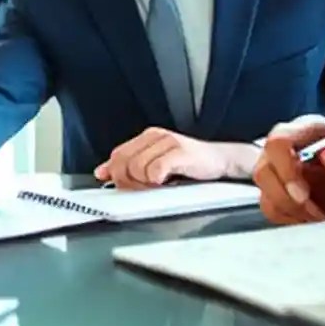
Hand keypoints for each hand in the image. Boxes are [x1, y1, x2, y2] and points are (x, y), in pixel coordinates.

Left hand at [93, 127, 228, 188]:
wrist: (222, 160)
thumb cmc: (190, 165)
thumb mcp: (156, 163)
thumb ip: (130, 166)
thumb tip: (102, 173)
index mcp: (147, 137)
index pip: (117, 155)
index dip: (115, 174)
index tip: (119, 185)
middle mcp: (155, 136)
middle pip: (123, 162)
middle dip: (128, 181)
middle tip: (143, 189)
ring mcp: (168, 143)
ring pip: (137, 168)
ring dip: (144, 183)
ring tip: (158, 185)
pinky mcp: (181, 152)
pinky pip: (156, 170)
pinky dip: (157, 180)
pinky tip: (166, 181)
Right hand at [253, 115, 324, 223]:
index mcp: (305, 128)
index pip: (278, 142)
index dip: (286, 170)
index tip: (305, 195)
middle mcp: (282, 146)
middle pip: (263, 171)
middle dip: (286, 197)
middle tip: (315, 212)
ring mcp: (274, 167)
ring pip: (264, 192)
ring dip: (292, 210)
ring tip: (321, 215)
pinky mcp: (273, 188)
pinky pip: (270, 207)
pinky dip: (291, 217)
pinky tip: (312, 216)